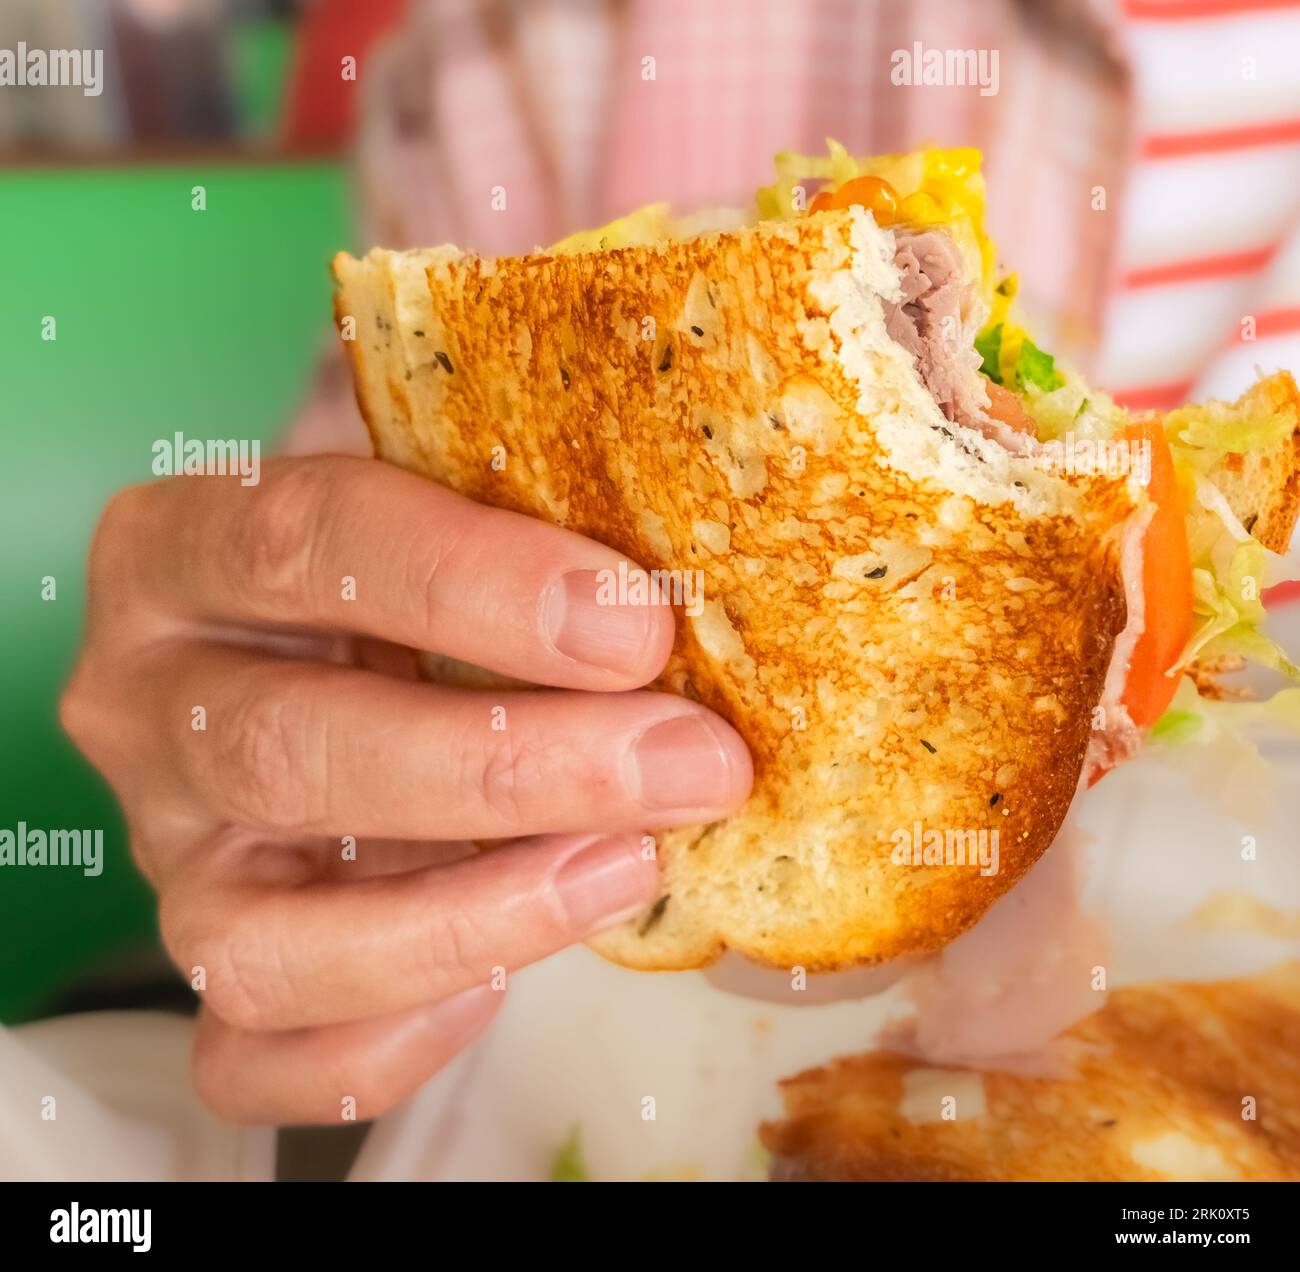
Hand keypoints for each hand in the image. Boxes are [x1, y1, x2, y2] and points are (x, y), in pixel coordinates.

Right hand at [61, 456, 751, 1123]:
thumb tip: (695, 504)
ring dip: (470, 918)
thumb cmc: (409, 566)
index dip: (475, 587)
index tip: (634, 628)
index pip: (306, 545)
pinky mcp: (213, 959)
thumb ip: (515, 485)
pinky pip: (253, 1058)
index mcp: (184, 548)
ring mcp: (170, 854)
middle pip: (291, 753)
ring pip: (265, 939)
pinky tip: (499, 990)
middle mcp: (149, 707)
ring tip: (629, 870)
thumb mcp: (440, 491)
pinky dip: (379, 1047)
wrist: (336, 655)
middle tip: (688, 766)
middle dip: (513, 768)